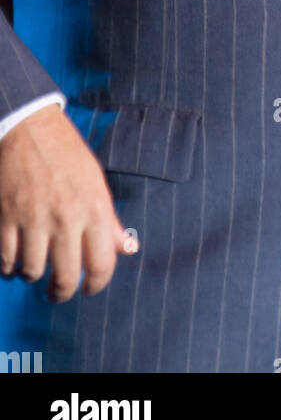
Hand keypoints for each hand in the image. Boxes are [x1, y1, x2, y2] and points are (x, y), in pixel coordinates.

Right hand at [0, 104, 137, 301]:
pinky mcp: (6, 217)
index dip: (96, 285)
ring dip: (33, 276)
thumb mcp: (97, 182)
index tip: (90, 288)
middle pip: (65, 278)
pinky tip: (14, 261)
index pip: (101, 264)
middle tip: (59, 292)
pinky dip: (9, 267)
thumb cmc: (67, 154)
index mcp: (95, 208)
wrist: (29, 127)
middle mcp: (66, 217)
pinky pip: (6, 259)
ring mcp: (34, 219)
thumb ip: (111, 220)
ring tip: (36, 269)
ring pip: (33, 272)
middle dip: (62, 292)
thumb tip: (129, 249)